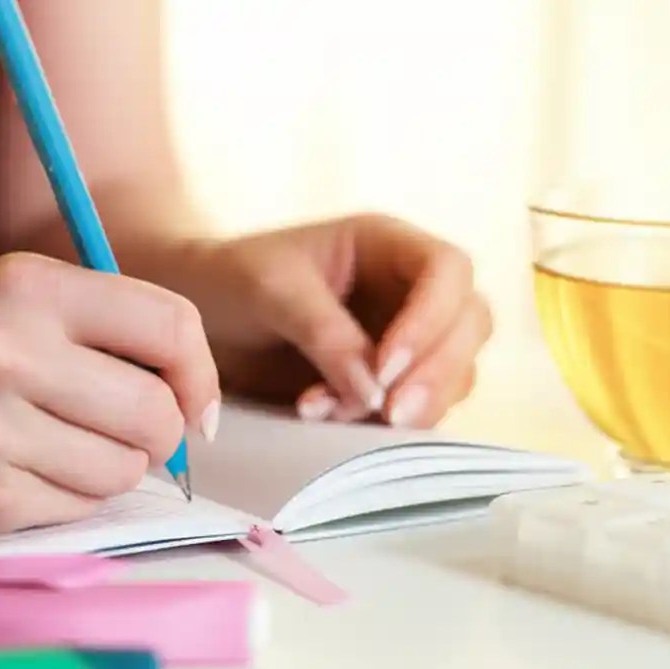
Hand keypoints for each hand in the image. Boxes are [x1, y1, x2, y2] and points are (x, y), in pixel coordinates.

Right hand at [0, 253, 219, 533]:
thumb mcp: (25, 302)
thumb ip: (119, 330)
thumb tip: (201, 408)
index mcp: (27, 286)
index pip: (170, 326)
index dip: (199, 372)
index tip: (193, 400)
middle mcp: (4, 352)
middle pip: (158, 413)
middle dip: (161, 430)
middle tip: (124, 426)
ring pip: (127, 469)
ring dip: (114, 464)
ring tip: (59, 441)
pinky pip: (83, 506)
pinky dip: (72, 493)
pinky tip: (24, 468)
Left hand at [160, 214, 491, 428]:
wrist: (198, 314)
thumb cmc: (230, 279)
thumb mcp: (271, 290)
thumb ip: (325, 333)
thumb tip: (374, 389)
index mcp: (389, 244)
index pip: (449, 271)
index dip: (432, 318)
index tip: (386, 364)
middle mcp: (411, 289)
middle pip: (471, 324)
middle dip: (438, 372)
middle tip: (389, 413)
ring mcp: (409, 338)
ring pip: (457, 372)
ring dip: (412, 404)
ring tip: (332, 412)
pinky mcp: (393, 382)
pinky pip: (418, 406)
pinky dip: (383, 423)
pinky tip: (324, 416)